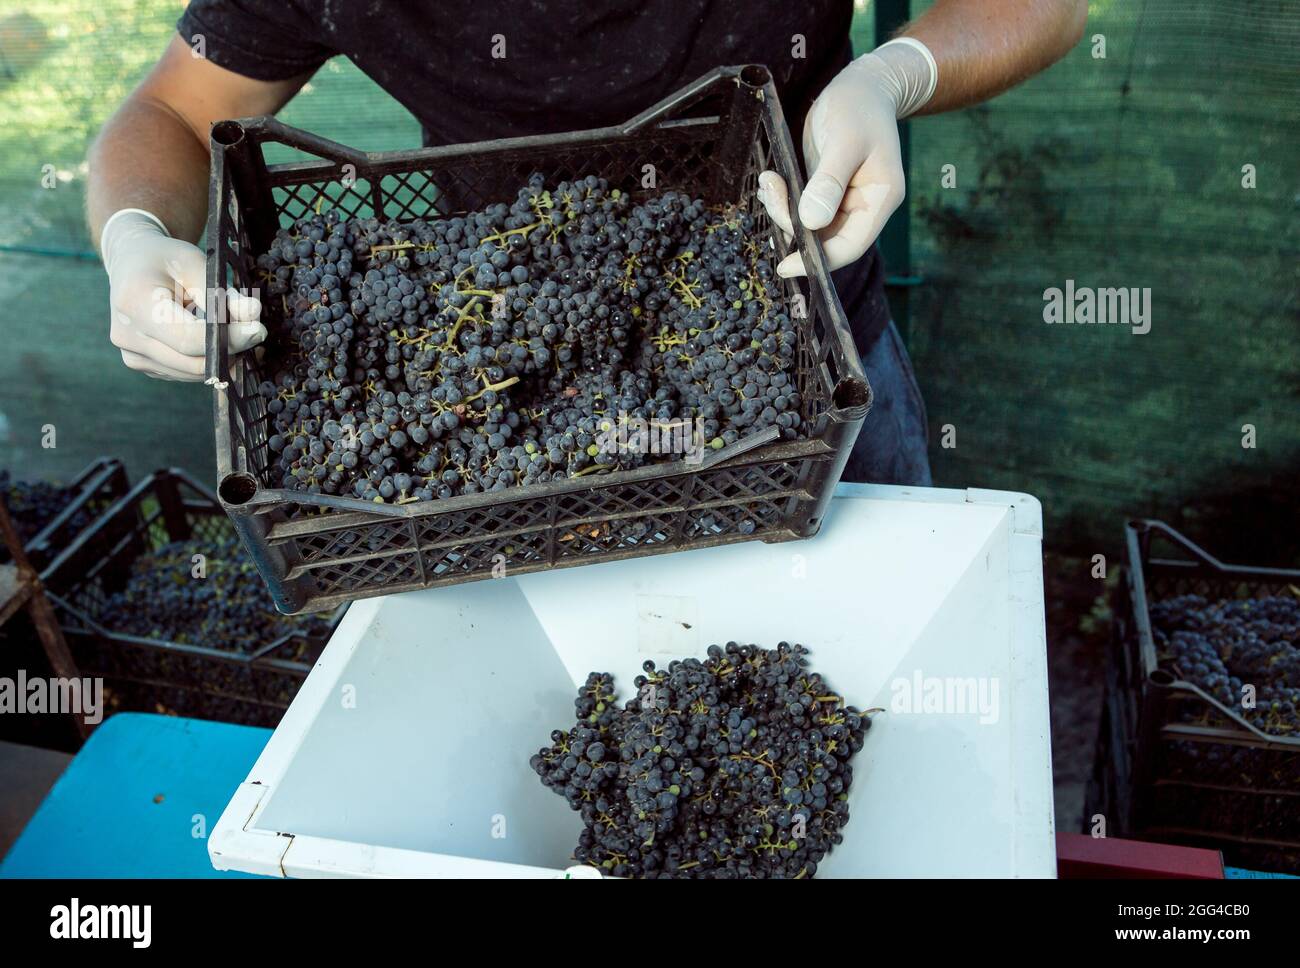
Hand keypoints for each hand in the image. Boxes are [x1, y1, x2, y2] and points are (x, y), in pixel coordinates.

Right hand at [102, 210, 264, 380]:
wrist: (132, 265)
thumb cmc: (164, 259)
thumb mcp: (195, 262)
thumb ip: (222, 292)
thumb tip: (253, 314)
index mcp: (134, 303)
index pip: (188, 338)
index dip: (228, 338)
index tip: (258, 330)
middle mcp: (127, 335)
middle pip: (194, 362)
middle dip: (231, 348)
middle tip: (254, 328)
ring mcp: (133, 355)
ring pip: (194, 372)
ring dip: (222, 355)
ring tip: (229, 326)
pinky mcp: (143, 365)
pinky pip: (186, 372)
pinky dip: (207, 359)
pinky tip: (211, 337)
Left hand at [757, 39, 936, 278]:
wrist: (862, 86)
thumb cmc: (859, 107)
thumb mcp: (844, 140)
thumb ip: (829, 182)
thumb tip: (811, 221)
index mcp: (880, 199)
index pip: (850, 245)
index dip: (819, 260)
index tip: (787, 264)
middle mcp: (865, 206)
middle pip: (826, 239)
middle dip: (792, 225)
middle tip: (770, 193)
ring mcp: (845, 201)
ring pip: (810, 226)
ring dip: (784, 211)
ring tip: (769, 182)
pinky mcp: (827, 192)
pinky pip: (803, 210)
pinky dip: (785, 201)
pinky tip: (772, 183)